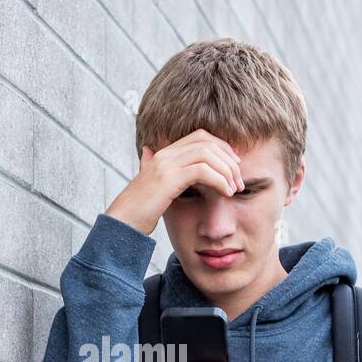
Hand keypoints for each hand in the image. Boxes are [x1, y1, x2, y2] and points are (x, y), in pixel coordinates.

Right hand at [105, 129, 245, 234]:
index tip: (235, 166)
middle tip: (240, 179)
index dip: (222, 147)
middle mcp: (164, 154)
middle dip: (229, 158)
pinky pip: (202, 171)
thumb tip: (148, 153)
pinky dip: (219, 180)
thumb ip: (157, 171)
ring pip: (207, 154)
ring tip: (236, 189)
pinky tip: (226, 193)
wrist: (121, 226)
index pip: (200, 136)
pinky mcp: (168, 179)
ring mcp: (165, 165)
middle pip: (207, 141)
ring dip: (227, 170)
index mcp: (163, 154)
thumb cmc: (138, 213)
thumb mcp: (152, 188)